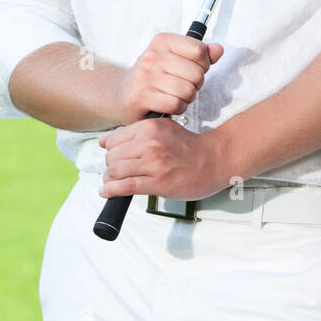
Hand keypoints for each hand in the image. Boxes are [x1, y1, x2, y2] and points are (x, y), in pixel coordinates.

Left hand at [97, 118, 232, 199]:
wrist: (215, 160)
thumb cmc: (191, 148)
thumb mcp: (164, 129)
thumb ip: (136, 133)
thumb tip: (105, 141)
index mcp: (150, 127)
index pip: (113, 139)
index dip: (110, 150)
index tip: (113, 158)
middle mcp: (150, 143)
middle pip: (111, 156)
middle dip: (110, 166)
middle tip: (115, 172)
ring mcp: (154, 163)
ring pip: (115, 171)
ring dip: (110, 179)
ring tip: (112, 182)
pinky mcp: (158, 182)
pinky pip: (125, 186)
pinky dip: (110, 191)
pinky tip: (106, 192)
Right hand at [111, 32, 224, 124]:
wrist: (121, 93)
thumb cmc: (154, 75)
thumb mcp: (176, 58)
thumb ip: (200, 54)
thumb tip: (219, 49)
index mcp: (163, 41)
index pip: (199, 50)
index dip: (204, 64)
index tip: (194, 68)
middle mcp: (152, 56)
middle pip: (196, 73)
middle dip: (196, 84)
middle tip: (183, 85)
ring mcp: (145, 77)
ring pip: (188, 91)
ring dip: (187, 98)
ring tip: (176, 95)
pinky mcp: (141, 97)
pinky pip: (176, 104)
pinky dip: (178, 108)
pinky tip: (169, 104)